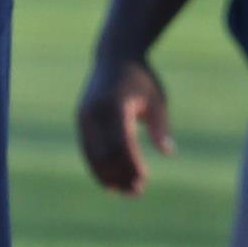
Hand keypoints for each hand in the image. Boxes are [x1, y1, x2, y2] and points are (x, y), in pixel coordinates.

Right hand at [77, 56, 174, 194]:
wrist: (114, 55)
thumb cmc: (141, 79)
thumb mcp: (157, 99)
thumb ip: (159, 126)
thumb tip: (167, 152)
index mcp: (115, 104)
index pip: (121, 142)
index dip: (131, 163)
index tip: (143, 180)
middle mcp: (94, 111)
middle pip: (104, 151)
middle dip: (119, 174)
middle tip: (136, 192)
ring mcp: (84, 115)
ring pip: (91, 153)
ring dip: (106, 174)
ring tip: (123, 191)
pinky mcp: (81, 118)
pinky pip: (86, 147)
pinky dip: (96, 165)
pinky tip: (108, 180)